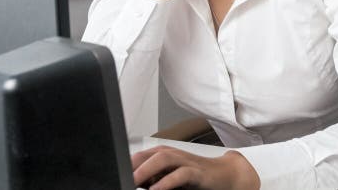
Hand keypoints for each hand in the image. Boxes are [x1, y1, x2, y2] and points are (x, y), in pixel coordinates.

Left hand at [131, 145, 259, 189]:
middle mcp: (171, 154)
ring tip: (132, 182)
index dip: (124, 166)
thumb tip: (131, 183)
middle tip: (119, 178)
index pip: (136, 157)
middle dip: (131, 167)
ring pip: (162, 158)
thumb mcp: (168, 178)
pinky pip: (180, 174)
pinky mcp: (197, 173)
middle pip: (145, 154)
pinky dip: (166, 182)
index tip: (113, 176)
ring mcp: (185, 161)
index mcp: (161, 155)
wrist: (223, 176)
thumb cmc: (194, 178)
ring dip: (145, 170)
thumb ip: (151, 180)